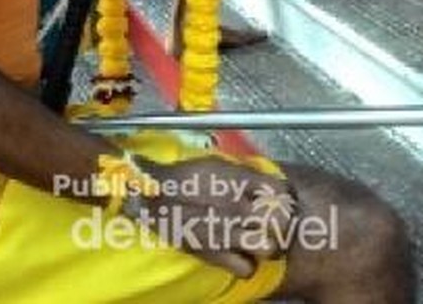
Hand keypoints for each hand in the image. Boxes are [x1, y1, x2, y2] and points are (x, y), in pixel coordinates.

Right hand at [138, 156, 297, 276]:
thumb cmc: (183, 177)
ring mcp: (228, 233)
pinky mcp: (216, 256)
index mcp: (237, 180)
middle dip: (280, 223)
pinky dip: (247, 264)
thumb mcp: (216, 164)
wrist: (151, 197)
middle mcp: (237, 206)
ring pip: (269, 248)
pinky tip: (240, 253)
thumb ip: (244, 174)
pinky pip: (248, 269)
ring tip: (258, 238)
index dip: (283, 198)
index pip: (280, 192)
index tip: (278, 200)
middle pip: (281, 222)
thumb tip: (267, 183)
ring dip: (267, 245)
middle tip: (271, 221)